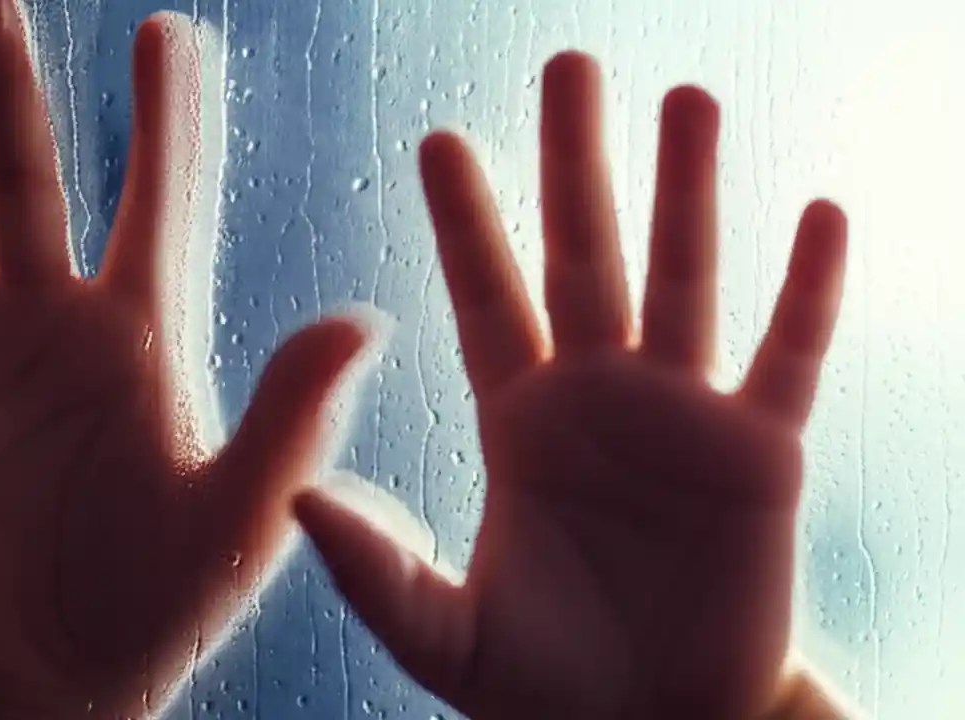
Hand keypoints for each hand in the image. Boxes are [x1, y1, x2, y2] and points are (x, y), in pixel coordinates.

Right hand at [0, 5, 368, 717]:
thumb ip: (293, 416)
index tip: (170, 32)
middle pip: (22, 169)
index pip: (157, 196)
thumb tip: (368, 320)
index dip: (165, 116)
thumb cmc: (154, 601)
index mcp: (142, 332)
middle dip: (3, 80)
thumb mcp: (239, 515)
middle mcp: (45, 315)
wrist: (44, 673)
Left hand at [294, 52, 847, 718]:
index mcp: (516, 423)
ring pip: (682, 280)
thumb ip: (376, 570)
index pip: (485, 297)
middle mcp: (596, 399)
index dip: (465, 220)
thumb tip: (301, 498)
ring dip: (687, 191)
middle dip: (574, 161)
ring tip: (687, 97)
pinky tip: (817, 213)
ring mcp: (681, 417)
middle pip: (581, 255)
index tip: (441, 137)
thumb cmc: (541, 686)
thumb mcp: (443, 636)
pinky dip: (805, 290)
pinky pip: (789, 356)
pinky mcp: (762, 456)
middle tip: (567, 64)